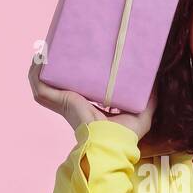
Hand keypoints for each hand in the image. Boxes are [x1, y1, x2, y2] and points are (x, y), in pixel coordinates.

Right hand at [28, 56, 156, 139]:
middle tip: (55, 49)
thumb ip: (149, 97)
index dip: (72, 73)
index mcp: (87, 106)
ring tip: (43, 50)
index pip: (75, 88)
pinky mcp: (60, 102)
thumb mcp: (141, 111)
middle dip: (52, 67)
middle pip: (55, 84)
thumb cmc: (125, 134)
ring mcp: (63, 103)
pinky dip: (36, 74)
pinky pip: (40, 87)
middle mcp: (72, 104)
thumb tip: (156, 79)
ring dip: (39, 68)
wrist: (112, 143)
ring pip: (43, 84)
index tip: (74, 56)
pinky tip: (38, 60)